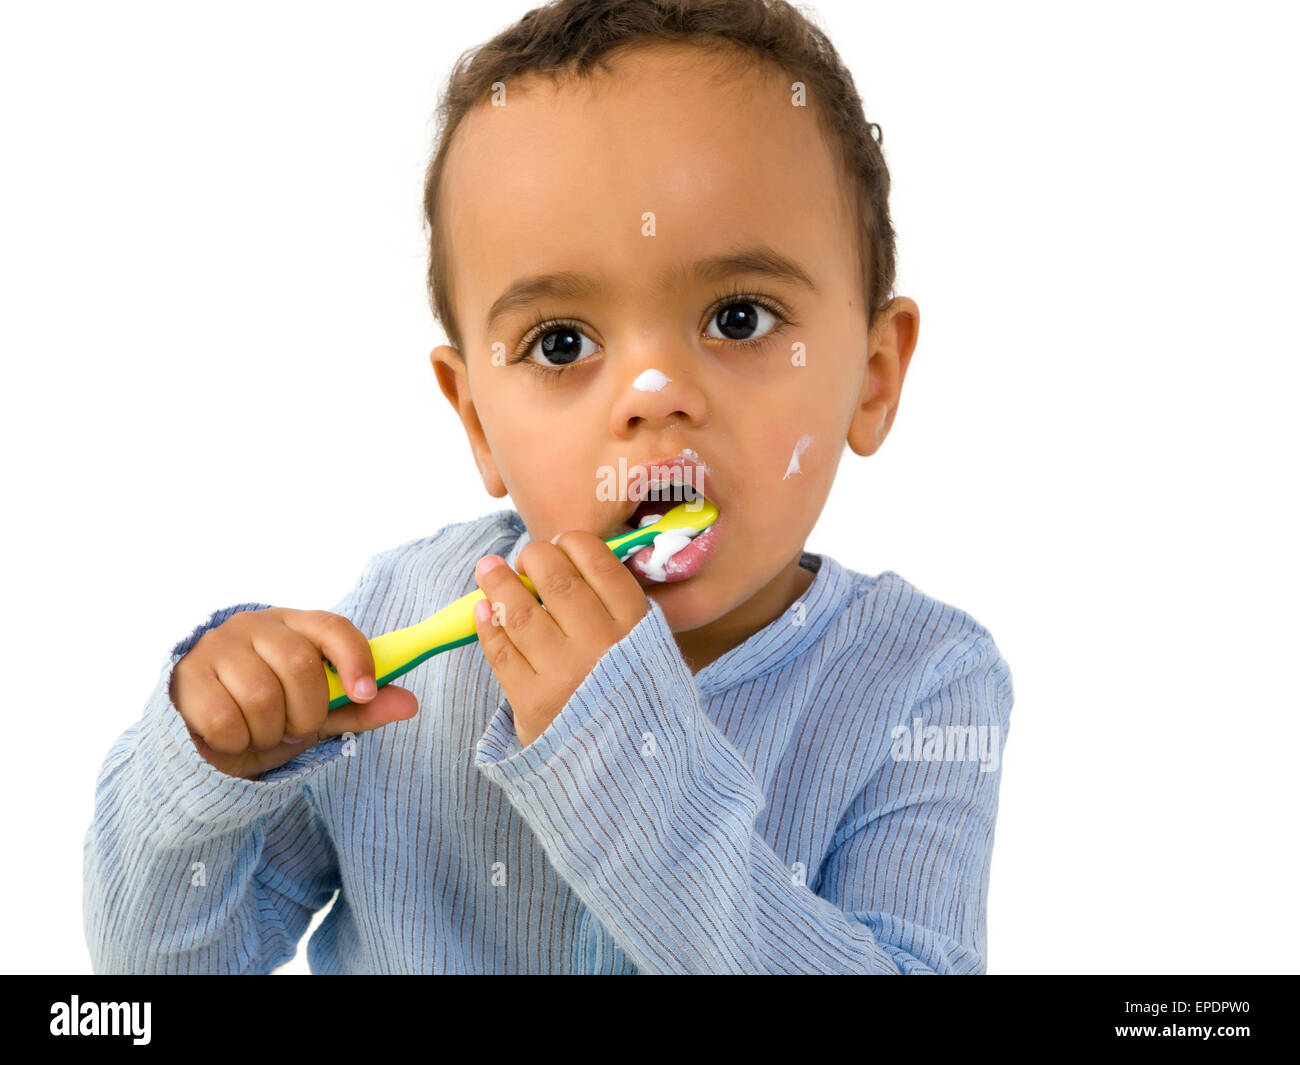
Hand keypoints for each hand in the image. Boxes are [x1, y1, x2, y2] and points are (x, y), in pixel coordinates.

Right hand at [169, 607, 419, 778]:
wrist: (204, 739)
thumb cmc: (269, 717)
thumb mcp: (319, 715)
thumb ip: (361, 708)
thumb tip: (411, 704)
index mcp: (296, 625)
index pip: (333, 628)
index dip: (355, 659)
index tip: (365, 693)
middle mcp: (256, 626)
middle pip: (300, 665)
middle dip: (307, 712)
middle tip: (297, 728)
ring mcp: (217, 646)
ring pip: (261, 695)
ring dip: (269, 731)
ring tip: (262, 732)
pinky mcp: (186, 676)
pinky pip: (224, 718)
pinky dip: (236, 741)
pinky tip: (231, 737)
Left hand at [472, 531, 648, 746]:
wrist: (635, 776)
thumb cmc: (641, 707)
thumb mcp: (654, 655)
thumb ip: (624, 615)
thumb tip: (577, 569)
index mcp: (637, 629)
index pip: (600, 564)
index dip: (573, 544)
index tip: (560, 542)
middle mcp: (601, 646)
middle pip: (556, 579)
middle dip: (534, 557)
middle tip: (524, 555)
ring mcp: (563, 674)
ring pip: (520, 612)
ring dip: (499, 584)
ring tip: (487, 570)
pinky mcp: (531, 702)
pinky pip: (501, 653)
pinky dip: (488, 626)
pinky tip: (483, 612)